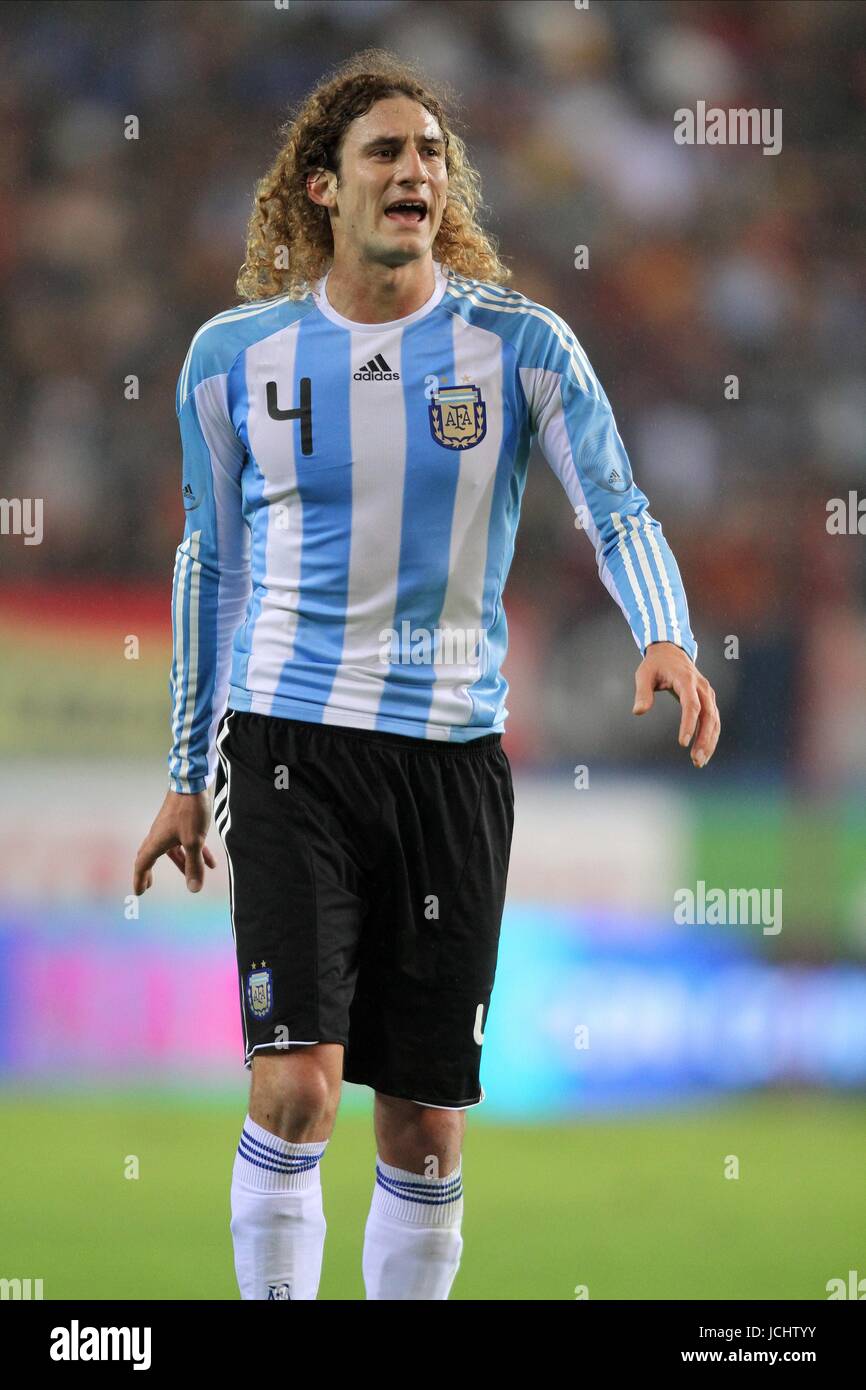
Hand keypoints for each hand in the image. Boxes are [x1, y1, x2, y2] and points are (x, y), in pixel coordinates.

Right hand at [132, 789, 217, 894]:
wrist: (194, 782)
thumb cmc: (190, 811)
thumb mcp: (194, 841)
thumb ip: (194, 865)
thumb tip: (194, 889)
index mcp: (156, 841)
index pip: (142, 864)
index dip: (139, 879)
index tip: (139, 892)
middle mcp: (159, 835)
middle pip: (152, 856)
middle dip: (150, 872)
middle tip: (148, 884)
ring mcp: (171, 828)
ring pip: (173, 851)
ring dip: (182, 864)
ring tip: (192, 876)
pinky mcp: (183, 822)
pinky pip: (186, 842)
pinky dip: (196, 853)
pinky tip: (212, 862)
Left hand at [632, 641, 719, 767]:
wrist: (671, 651)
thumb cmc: (655, 665)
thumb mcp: (644, 674)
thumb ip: (642, 693)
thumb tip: (638, 712)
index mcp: (686, 679)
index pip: (691, 704)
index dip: (689, 724)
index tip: (683, 743)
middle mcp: (702, 687)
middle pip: (708, 715)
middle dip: (704, 739)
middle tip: (696, 760)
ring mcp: (708, 693)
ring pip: (714, 720)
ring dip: (709, 742)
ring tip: (699, 762)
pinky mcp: (709, 700)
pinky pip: (713, 720)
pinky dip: (711, 737)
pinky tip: (703, 753)